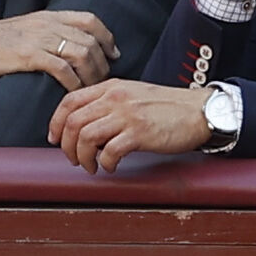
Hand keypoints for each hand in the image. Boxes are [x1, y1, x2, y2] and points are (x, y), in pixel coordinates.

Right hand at [0, 8, 118, 91]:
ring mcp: (38, 39)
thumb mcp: (21, 29)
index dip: (106, 37)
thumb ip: (43, 33)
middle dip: (103, 62)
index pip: (89, 20)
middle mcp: (47, 24)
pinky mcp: (28, 56)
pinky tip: (72, 92)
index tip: (112, 54)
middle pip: (91, 39)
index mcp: (47, 16)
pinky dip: (73, 82)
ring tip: (90, 89)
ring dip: (91, 74)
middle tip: (103, 79)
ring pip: (81, 54)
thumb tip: (60, 45)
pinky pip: (62, 68)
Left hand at [48, 80, 214, 173]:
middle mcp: (116, 98)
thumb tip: (81, 125)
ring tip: (91, 166)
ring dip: (83, 157)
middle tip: (73, 159)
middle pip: (73, 122)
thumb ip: (107, 103)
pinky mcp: (140, 132)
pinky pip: (109, 151)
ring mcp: (127, 115)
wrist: (200, 111)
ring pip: (86, 137)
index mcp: (111, 88)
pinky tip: (111, 167)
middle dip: (66, 146)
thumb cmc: (166, 107)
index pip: (69, 102)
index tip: (54, 139)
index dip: (55, 123)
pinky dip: (104, 163)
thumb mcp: (132, 94)